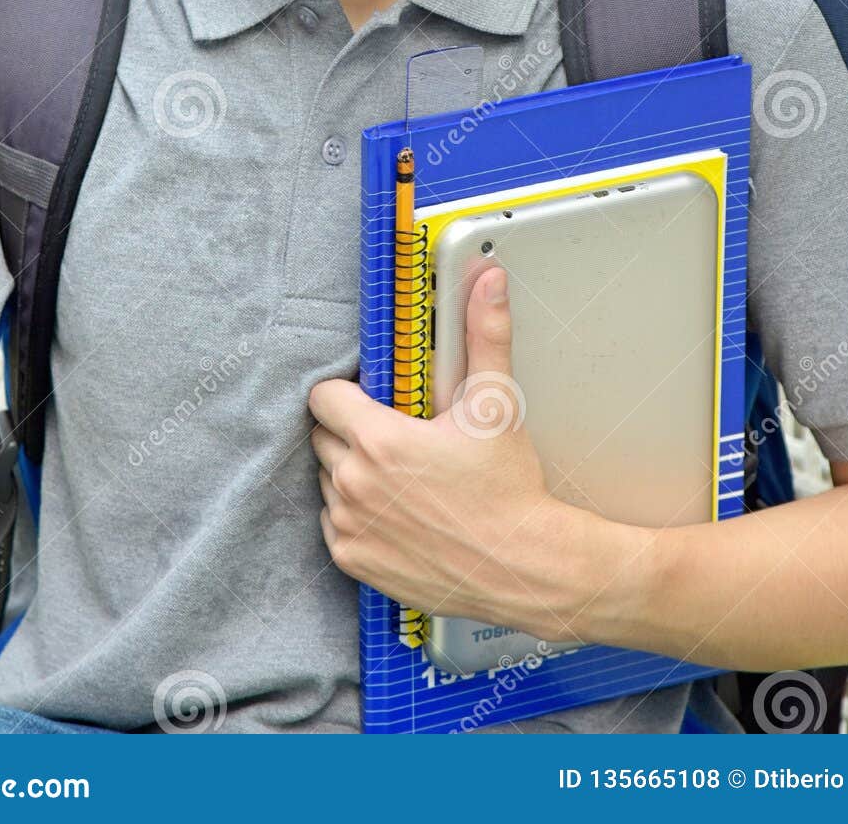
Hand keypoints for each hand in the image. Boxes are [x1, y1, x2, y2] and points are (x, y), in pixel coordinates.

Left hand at [309, 266, 603, 643]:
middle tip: (399, 438)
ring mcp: (350, 525)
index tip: (375, 400)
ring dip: (352, 473)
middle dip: (352, 431)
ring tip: (403, 477)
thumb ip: (484, 335)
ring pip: (328, 480)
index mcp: (378, 439)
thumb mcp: (496, 404)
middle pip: (323, 437)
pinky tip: (398, 512)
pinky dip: (356, 515)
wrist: (524, 567)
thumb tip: (488, 281)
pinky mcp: (353, 560)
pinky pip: (333, 523)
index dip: (347, 393)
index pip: (323, 397)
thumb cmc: (508, 487)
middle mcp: (354, 484)